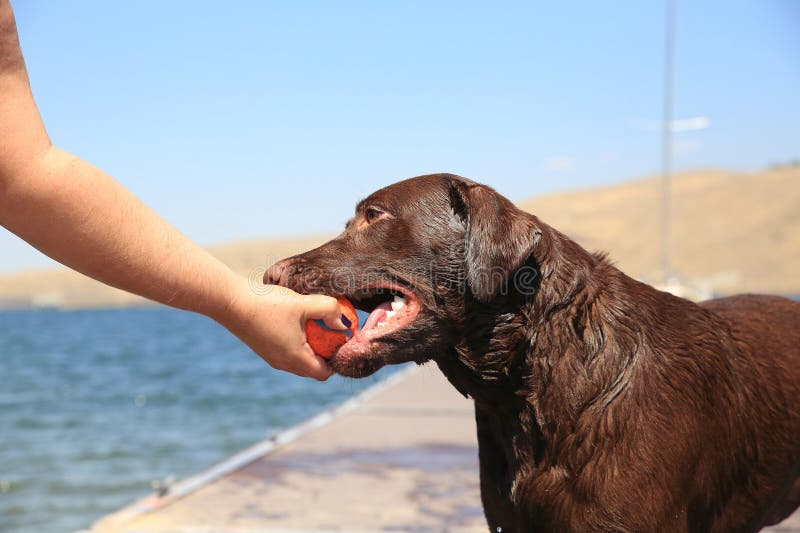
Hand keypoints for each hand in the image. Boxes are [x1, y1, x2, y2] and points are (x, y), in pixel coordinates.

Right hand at [215, 277, 346, 379]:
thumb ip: (329, 309)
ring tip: (313, 322)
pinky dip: (297, 341)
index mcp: (295, 359)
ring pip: (300, 360)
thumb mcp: (303, 303)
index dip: (337, 359)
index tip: (341, 339)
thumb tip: (344, 321)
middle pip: (313, 368)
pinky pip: (287, 352)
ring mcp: (271, 357)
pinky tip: (295, 319)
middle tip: (330, 329)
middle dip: (326, 352)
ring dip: (311, 346)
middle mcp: (283, 364)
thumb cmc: (267, 304)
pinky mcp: (264, 348)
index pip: (325, 373)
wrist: (229, 301)